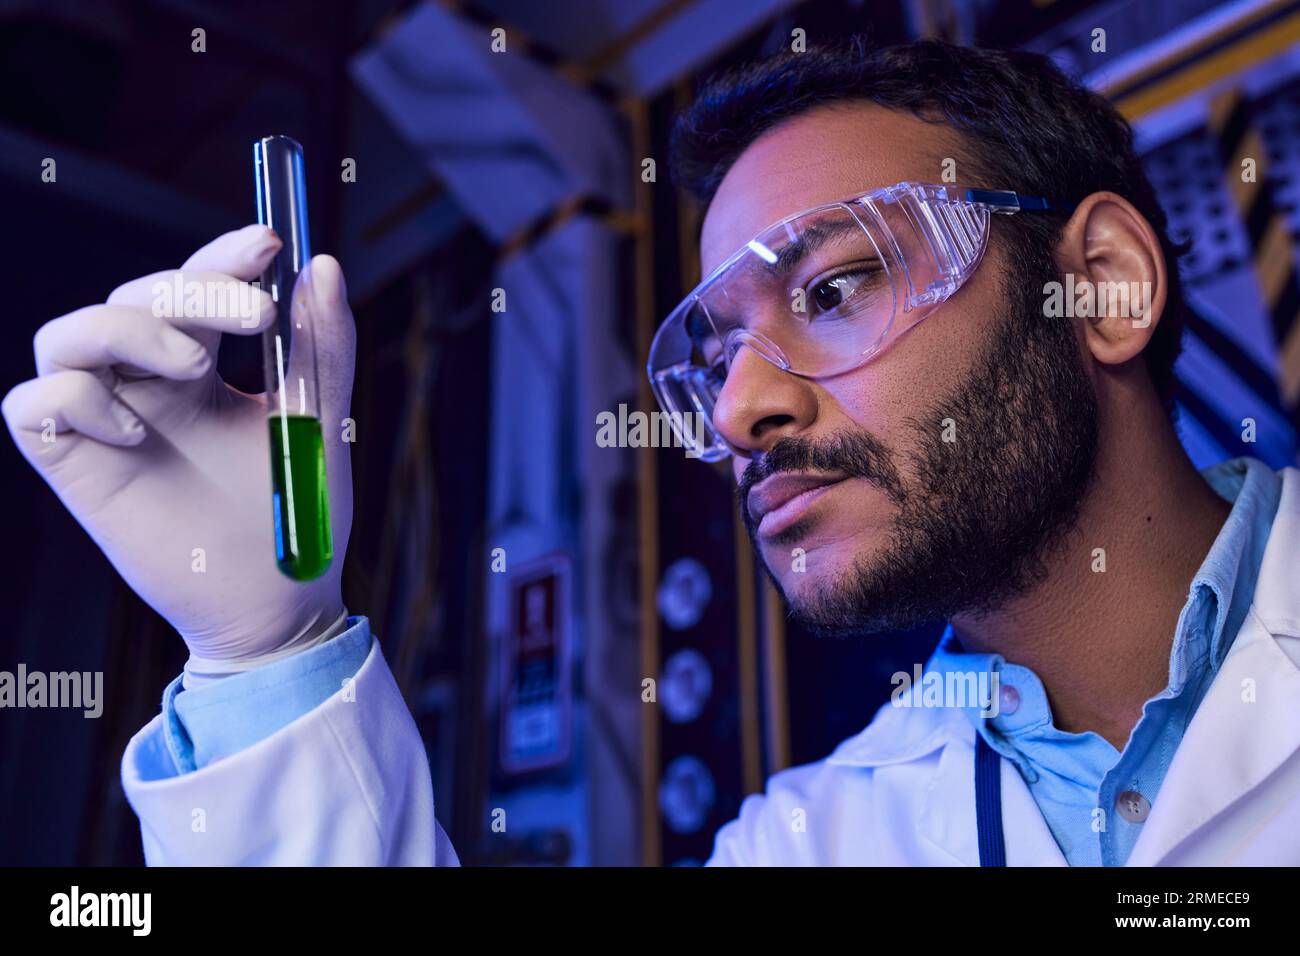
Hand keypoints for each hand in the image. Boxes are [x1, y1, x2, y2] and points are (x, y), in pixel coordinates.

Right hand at [3, 225, 356, 662]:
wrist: (277, 604)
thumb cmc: (296, 514)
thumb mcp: (319, 420)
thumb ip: (323, 347)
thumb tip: (324, 267)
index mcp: (203, 366)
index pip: (193, 287)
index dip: (219, 256)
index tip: (268, 245)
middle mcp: (147, 385)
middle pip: (133, 296)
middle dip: (192, 289)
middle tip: (256, 316)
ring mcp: (108, 422)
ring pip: (67, 333)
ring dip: (128, 327)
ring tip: (193, 365)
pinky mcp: (77, 468)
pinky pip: (35, 404)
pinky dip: (76, 398)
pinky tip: (137, 432)